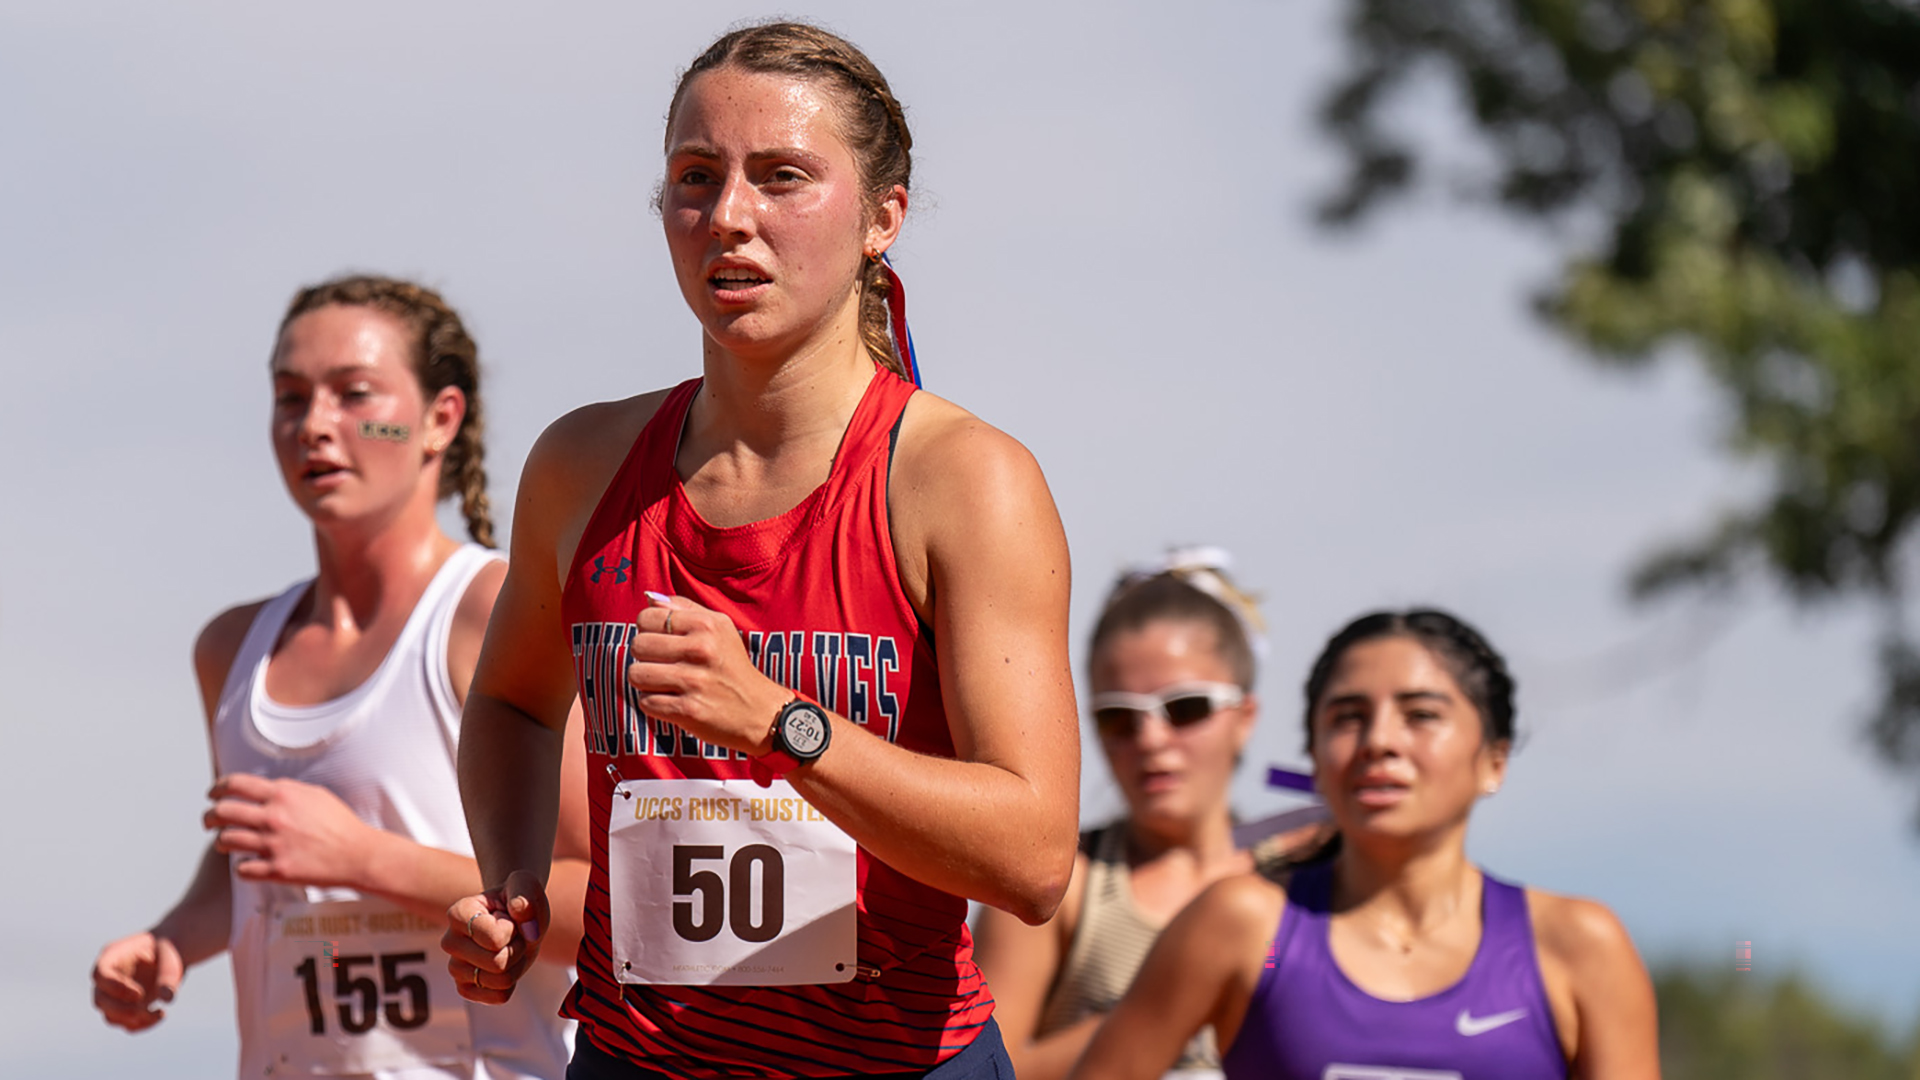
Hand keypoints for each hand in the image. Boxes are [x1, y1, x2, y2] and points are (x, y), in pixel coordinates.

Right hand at [92, 931, 183, 1031]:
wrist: (174, 951)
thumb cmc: (170, 948)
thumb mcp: (171, 954)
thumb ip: (168, 974)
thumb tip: (167, 999)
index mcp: (112, 955)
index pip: (100, 974)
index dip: (115, 988)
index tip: (139, 994)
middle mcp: (108, 978)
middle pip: (100, 1000)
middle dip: (121, 1010)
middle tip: (143, 1011)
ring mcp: (114, 995)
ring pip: (111, 1017)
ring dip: (134, 1020)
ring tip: (160, 1012)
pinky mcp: (126, 1007)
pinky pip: (125, 1024)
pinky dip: (142, 1025)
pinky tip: (161, 1014)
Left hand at [204, 773, 373, 888]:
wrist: (358, 854)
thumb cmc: (341, 824)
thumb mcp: (316, 794)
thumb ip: (288, 789)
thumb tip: (265, 789)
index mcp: (283, 795)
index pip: (235, 784)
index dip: (218, 788)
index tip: (214, 794)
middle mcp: (273, 817)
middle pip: (222, 811)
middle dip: (210, 816)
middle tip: (210, 819)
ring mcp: (273, 844)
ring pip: (225, 840)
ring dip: (220, 840)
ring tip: (223, 841)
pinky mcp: (276, 869)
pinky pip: (242, 869)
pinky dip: (240, 867)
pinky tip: (246, 864)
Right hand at [444, 870, 548, 1003]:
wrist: (516, 918)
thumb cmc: (517, 901)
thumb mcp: (525, 886)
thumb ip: (524, 892)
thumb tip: (519, 911)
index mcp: (458, 913)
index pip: (495, 939)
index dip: (514, 930)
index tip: (510, 918)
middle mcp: (449, 942)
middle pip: (498, 963)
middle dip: (518, 948)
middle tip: (514, 934)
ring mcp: (455, 968)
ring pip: (501, 981)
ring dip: (517, 964)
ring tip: (510, 946)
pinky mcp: (465, 988)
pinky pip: (499, 997)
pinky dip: (513, 982)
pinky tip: (506, 964)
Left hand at [627, 593, 790, 754]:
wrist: (760, 711)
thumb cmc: (732, 666)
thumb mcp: (719, 627)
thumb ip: (684, 608)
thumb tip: (649, 598)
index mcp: (706, 624)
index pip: (646, 617)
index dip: (648, 630)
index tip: (663, 642)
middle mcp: (701, 649)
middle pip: (638, 645)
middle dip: (645, 657)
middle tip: (664, 665)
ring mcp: (694, 681)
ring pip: (636, 674)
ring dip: (646, 682)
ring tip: (667, 684)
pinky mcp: (687, 710)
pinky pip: (645, 702)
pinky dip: (654, 704)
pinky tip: (673, 701)